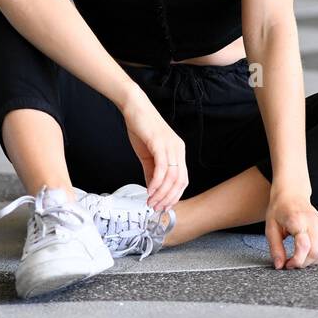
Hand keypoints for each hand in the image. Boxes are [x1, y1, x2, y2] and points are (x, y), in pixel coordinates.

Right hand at [121, 85, 187, 213]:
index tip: (164, 207)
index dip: (174, 196)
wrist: (134, 108)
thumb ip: (151, 173)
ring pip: (171, 177)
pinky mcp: (160, 143)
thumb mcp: (147, 155)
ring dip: (161, 193)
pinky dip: (156, 182)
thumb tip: (152, 190)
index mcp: (178, 152)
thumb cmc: (141, 128)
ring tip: (151, 202)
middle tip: (157, 208)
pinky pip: (162, 168)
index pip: (182, 180)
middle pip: (180, 181)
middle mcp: (178, 149)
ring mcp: (171, 146)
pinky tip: (149, 190)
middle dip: (169, 198)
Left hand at [265, 189, 317, 269]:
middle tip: (292, 262)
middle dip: (303, 263)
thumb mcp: (270, 228)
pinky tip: (308, 253)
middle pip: (316, 252)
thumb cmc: (280, 210)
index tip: (288, 264)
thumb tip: (279, 266)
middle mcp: (313, 222)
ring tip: (301, 257)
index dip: (297, 260)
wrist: (291, 194)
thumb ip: (275, 248)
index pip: (304, 246)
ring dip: (313, 261)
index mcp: (297, 220)